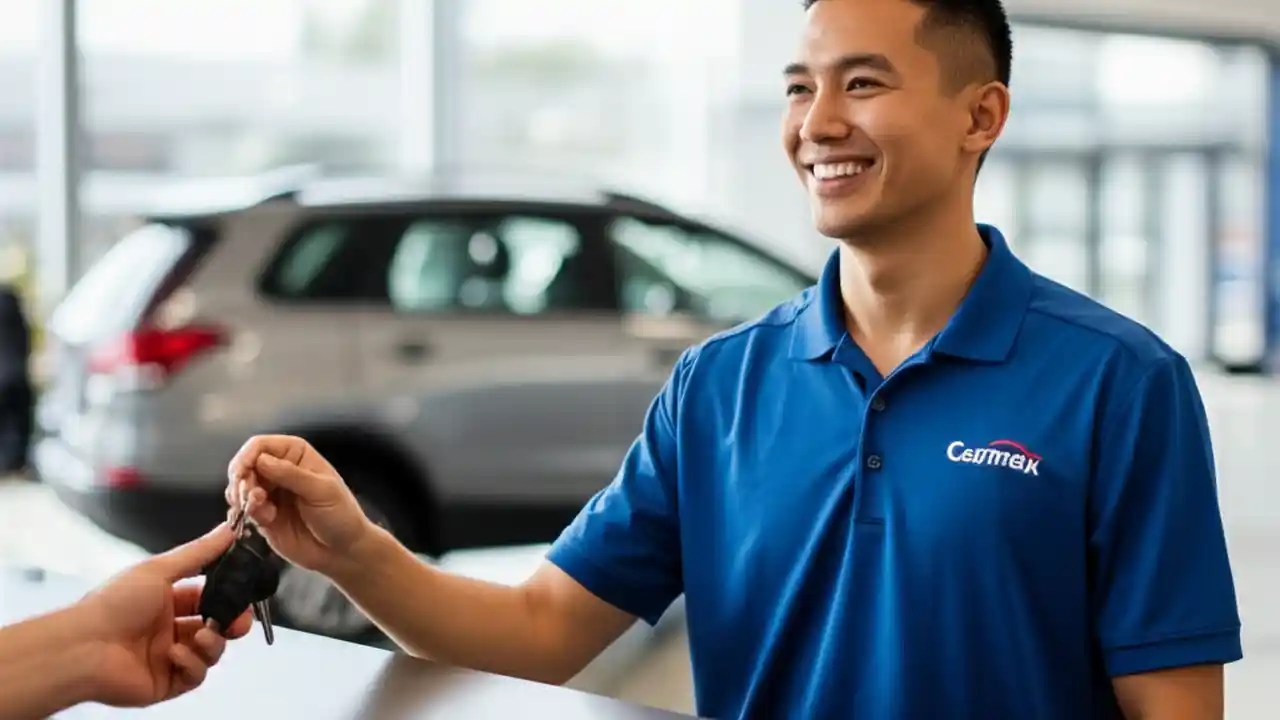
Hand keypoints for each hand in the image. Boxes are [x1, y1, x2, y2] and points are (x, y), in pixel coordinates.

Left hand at [77, 525, 254, 706]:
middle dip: (232, 624)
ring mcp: (168, 656)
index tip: (244, 593)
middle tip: (238, 622)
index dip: (227, 597)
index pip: (207, 597)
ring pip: (210, 652)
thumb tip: (228, 530)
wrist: (83, 648)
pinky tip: (176, 654)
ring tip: (200, 637)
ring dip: (212, 644)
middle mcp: (168, 628)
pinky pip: (194, 676)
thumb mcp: (159, 570)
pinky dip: (192, 665)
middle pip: (215, 626)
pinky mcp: (166, 682)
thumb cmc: (113, 605)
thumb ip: (198, 552)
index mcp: (165, 601)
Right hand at [226, 435, 373, 574]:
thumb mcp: (321, 491)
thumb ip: (291, 475)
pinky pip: (242, 509)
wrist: (342, 551)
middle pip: (244, 465)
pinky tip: (266, 520)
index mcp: (295, 454)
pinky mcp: (262, 515)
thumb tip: (261, 460)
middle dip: (242, 481)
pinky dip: (245, 514)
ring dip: (242, 498)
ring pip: (239, 487)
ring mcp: (269, 492)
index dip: (246, 457)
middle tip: (253, 498)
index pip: (260, 445)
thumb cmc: (341, 515)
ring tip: (263, 511)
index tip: (241, 475)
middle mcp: (279, 469)